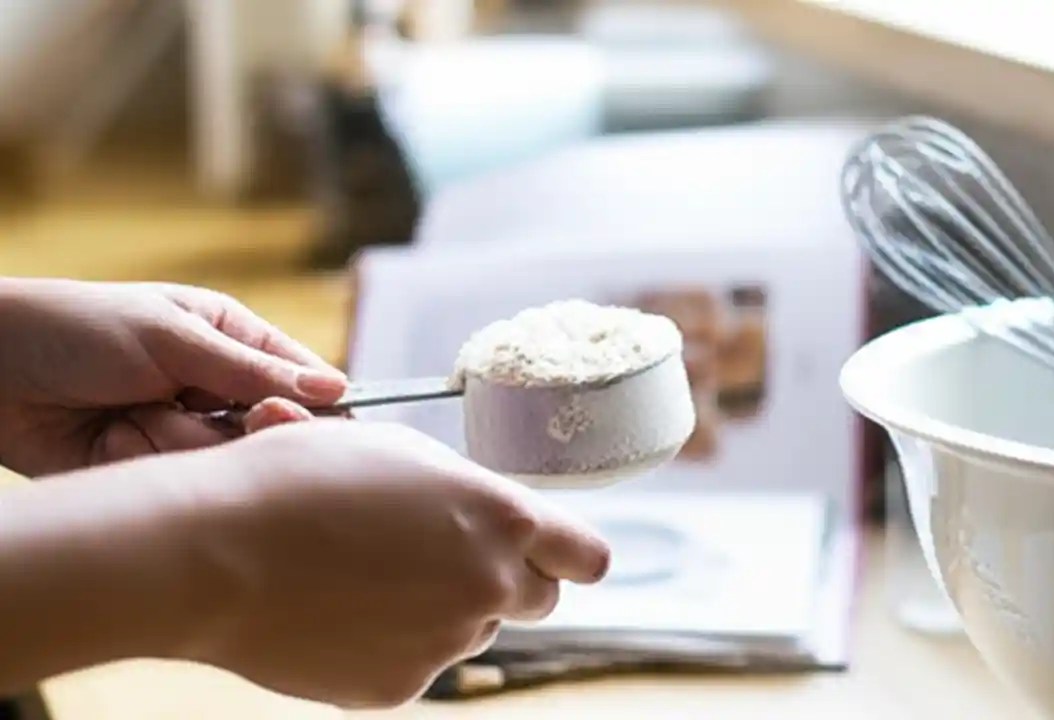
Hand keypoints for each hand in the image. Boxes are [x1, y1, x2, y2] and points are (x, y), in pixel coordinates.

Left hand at [0, 278, 346, 475]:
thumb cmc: (77, 329)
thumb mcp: (173, 338)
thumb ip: (254, 370)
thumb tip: (338, 388)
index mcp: (234, 341)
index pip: (303, 381)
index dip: (312, 407)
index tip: (286, 419)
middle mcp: (217, 390)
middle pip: (271, 434)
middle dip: (234, 429)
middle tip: (191, 408)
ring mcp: (183, 432)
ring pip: (226, 464)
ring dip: (177, 443)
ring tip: (131, 415)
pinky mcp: (150, 471)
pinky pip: (181, 484)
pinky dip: (145, 463)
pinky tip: (110, 438)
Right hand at [174, 419, 609, 707]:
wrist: (210, 552)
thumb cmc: (299, 479)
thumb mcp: (398, 455)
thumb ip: (465, 494)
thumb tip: (489, 518)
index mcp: (500, 518)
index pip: (587, 556)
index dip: (570, 553)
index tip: (553, 551)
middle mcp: (488, 585)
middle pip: (539, 598)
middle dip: (507, 579)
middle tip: (449, 556)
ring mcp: (446, 643)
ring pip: (472, 629)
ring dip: (444, 608)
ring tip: (369, 573)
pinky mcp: (399, 687)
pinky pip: (418, 664)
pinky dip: (394, 644)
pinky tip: (341, 610)